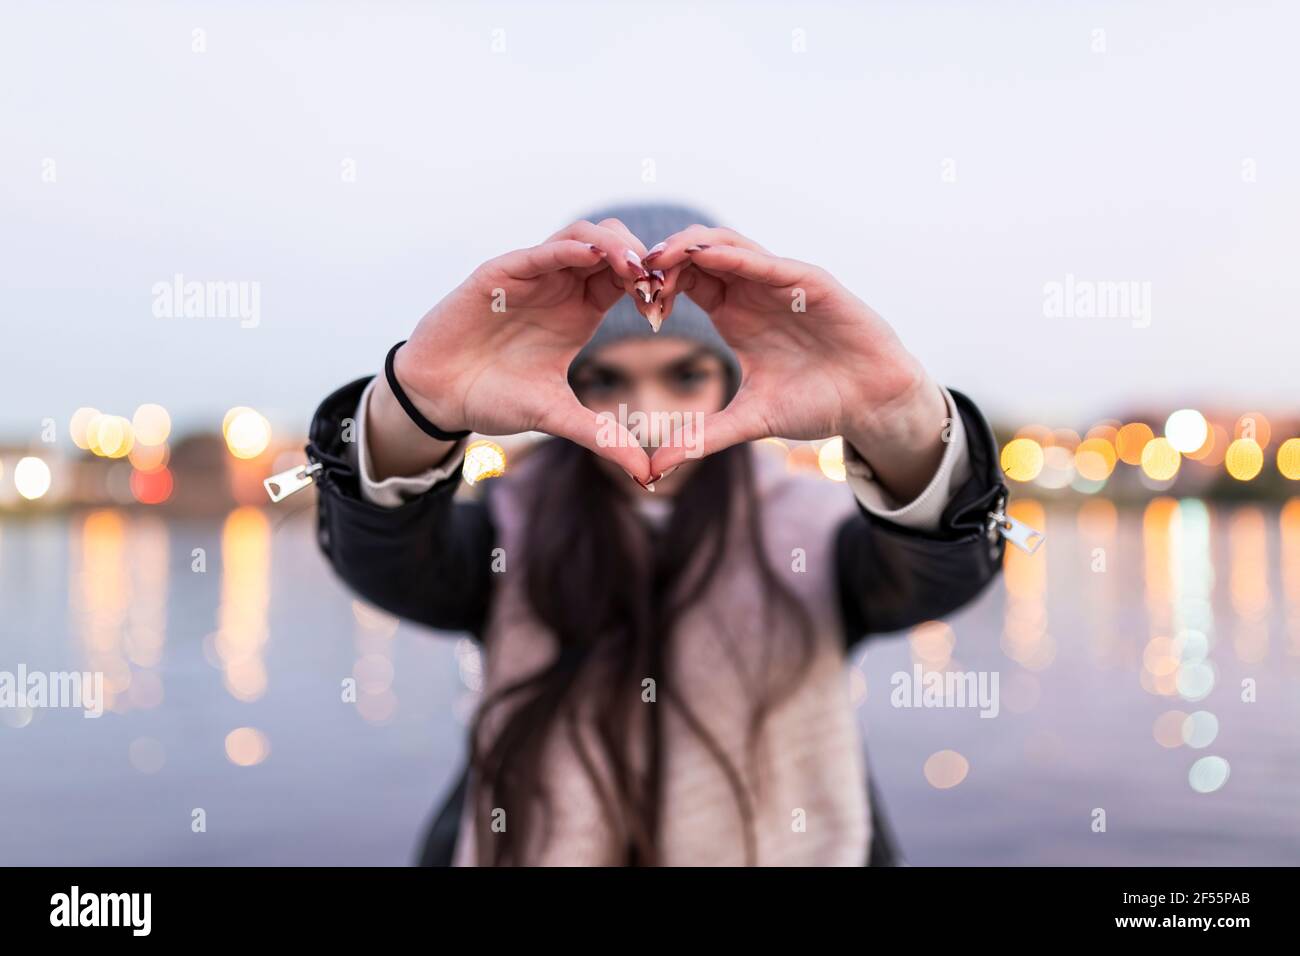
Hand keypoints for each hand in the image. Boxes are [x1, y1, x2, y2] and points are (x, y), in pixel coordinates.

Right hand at [372, 219, 657, 482]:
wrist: (438, 397)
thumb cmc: (494, 398)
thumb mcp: (556, 417)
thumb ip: (601, 436)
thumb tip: (645, 474)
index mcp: (579, 310)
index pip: (625, 278)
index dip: (650, 284)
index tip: (664, 307)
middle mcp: (559, 285)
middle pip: (612, 245)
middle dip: (640, 258)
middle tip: (658, 284)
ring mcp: (531, 275)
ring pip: (582, 237)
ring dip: (612, 245)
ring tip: (635, 268)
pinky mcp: (500, 273)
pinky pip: (541, 250)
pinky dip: (570, 248)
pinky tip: (593, 257)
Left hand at [645, 226, 948, 499]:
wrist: (872, 404)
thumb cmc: (817, 403)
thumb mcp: (750, 421)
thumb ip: (702, 437)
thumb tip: (654, 467)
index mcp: (734, 314)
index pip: (686, 281)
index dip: (656, 285)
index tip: (634, 302)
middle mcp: (753, 290)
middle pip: (698, 254)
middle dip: (663, 257)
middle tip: (631, 273)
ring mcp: (782, 282)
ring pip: (729, 246)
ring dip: (692, 247)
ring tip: (659, 258)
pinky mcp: (811, 283)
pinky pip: (769, 263)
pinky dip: (738, 258)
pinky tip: (709, 257)